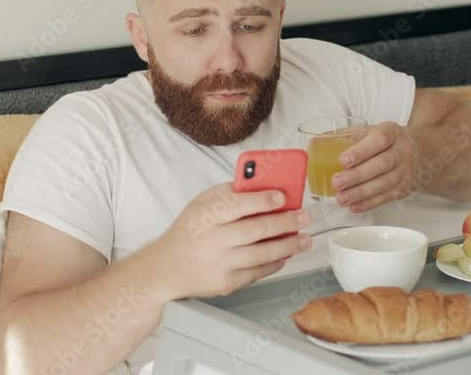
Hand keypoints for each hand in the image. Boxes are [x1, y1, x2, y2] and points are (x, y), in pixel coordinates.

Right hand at [154, 182, 312, 298]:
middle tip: (304, 217)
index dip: (263, 199)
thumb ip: (229, 193)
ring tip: (304, 239)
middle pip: (255, 230)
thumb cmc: (189, 231)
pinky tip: (286, 253)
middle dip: (285, 222)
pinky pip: (258, 272)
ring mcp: (220, 264)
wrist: (166, 269)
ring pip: (262, 254)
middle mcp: (212, 241)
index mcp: (204, 216)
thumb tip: (264, 187)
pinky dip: (276, 262)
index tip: (284, 196)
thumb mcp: (201, 203)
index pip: (237, 204)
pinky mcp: (226, 283)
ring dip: (288, 245)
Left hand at [331, 121, 419, 212]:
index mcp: (391, 133)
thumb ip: (347, 136)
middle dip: (357, 176)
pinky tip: (354, 206)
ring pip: (383, 184)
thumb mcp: (371, 131)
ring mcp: (405, 171)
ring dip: (360, 193)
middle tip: (337, 182)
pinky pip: (386, 198)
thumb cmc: (387, 141)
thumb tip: (316, 143)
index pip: (379, 140)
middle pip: (381, 165)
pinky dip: (369, 204)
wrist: (420, 152)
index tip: (343, 160)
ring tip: (341, 198)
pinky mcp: (405, 188)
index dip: (361, 151)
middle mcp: (402, 151)